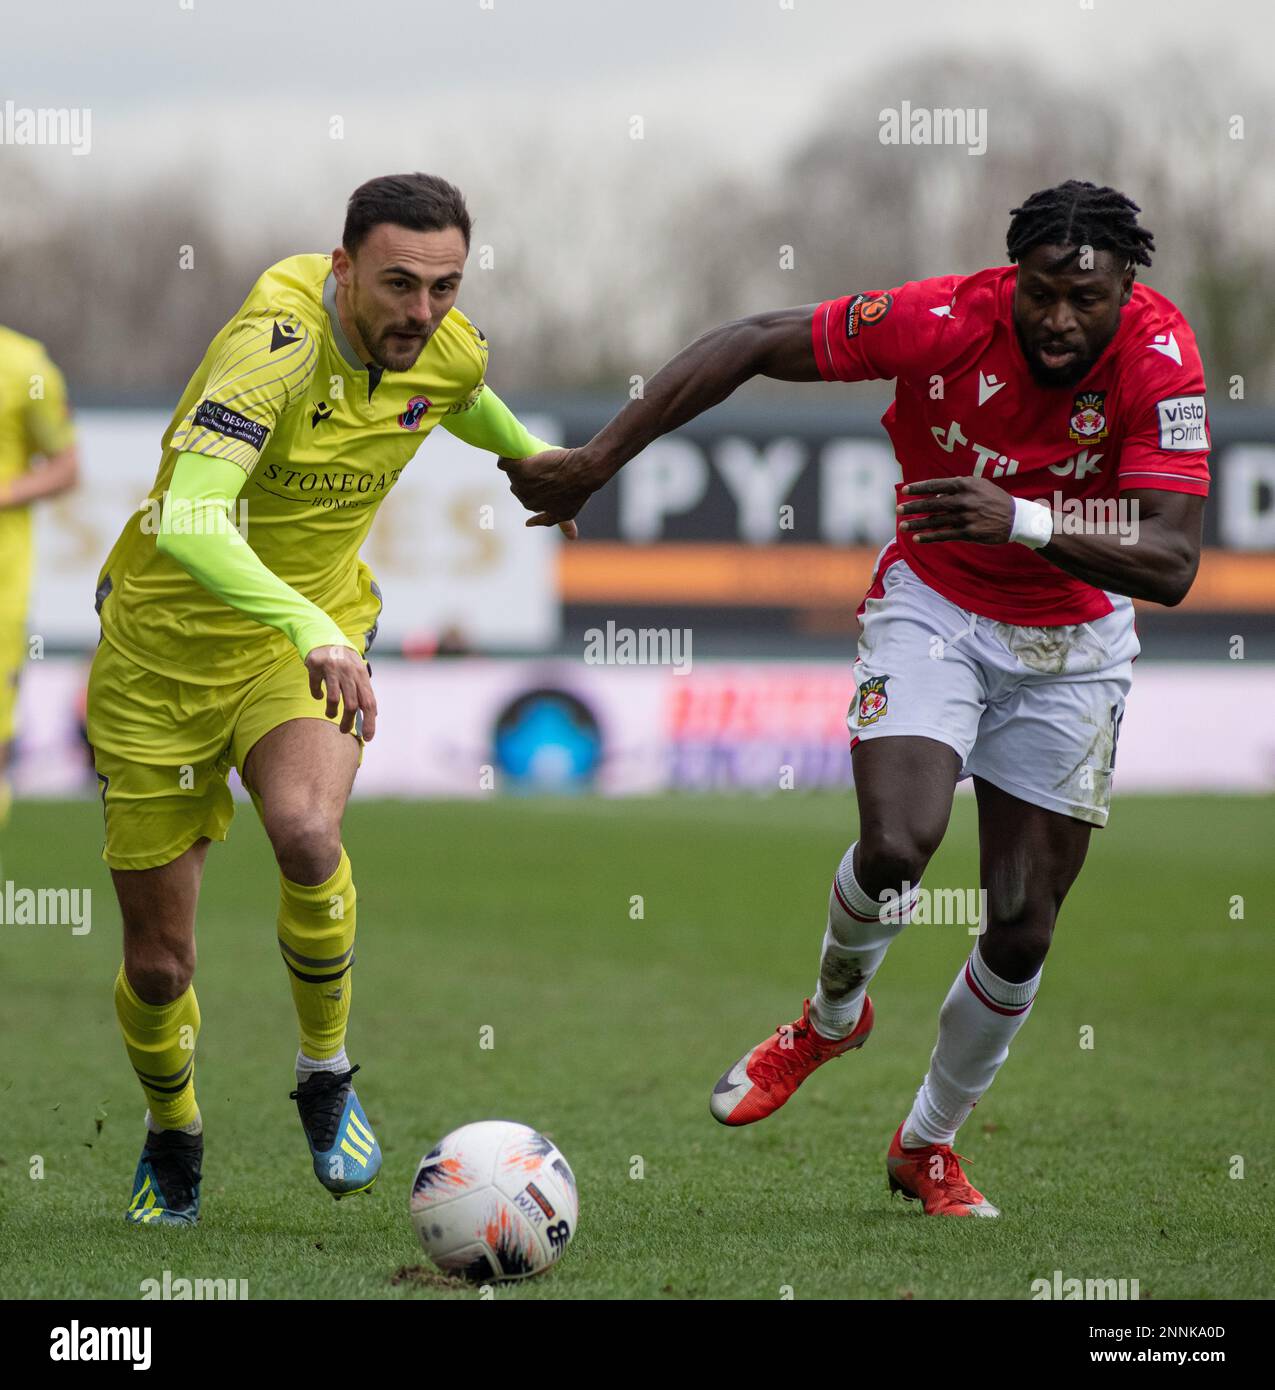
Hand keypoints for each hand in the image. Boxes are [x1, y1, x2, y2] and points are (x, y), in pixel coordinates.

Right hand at [304, 644, 377, 739]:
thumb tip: (373, 714)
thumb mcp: (358, 673)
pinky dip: (317, 694)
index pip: (369, 703)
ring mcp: (333, 668)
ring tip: (330, 714)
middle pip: (352, 704)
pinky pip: (316, 687)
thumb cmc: (344, 661)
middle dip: (348, 722)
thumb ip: (364, 691)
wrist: (324, 636)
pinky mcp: (316, 665)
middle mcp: (349, 672)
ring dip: (332, 712)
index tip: (368, 737)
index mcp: (362, 676)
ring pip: (334, 698)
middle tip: (343, 729)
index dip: (370, 722)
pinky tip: (318, 696)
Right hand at [497, 447, 607, 528]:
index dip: (536, 486)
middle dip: (527, 477)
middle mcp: (524, 498)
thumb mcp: (568, 511)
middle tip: (544, 468)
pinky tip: (514, 456)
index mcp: (532, 506)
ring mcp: (521, 484)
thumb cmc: (578, 491)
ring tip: (537, 459)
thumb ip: (560, 523)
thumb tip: (570, 538)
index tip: (547, 479)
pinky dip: (506, 460)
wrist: (582, 471)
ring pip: (513, 473)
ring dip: (520, 466)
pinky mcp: (520, 468)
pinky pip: (506, 464)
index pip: (526, 496)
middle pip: (518, 485)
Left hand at [897, 477, 1016, 544]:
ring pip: (935, 521)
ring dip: (917, 524)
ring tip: (903, 526)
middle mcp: (964, 500)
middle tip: (898, 509)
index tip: (904, 490)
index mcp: (965, 485)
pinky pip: (944, 535)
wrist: (1016, 517)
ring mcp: (965, 517)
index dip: (919, 488)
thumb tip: (935, 495)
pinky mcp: (968, 533)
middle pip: (932, 504)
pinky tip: (917, 539)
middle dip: (913, 507)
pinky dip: (929, 537)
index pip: (936, 485)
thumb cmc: (994, 499)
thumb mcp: (978, 486)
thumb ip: (957, 487)